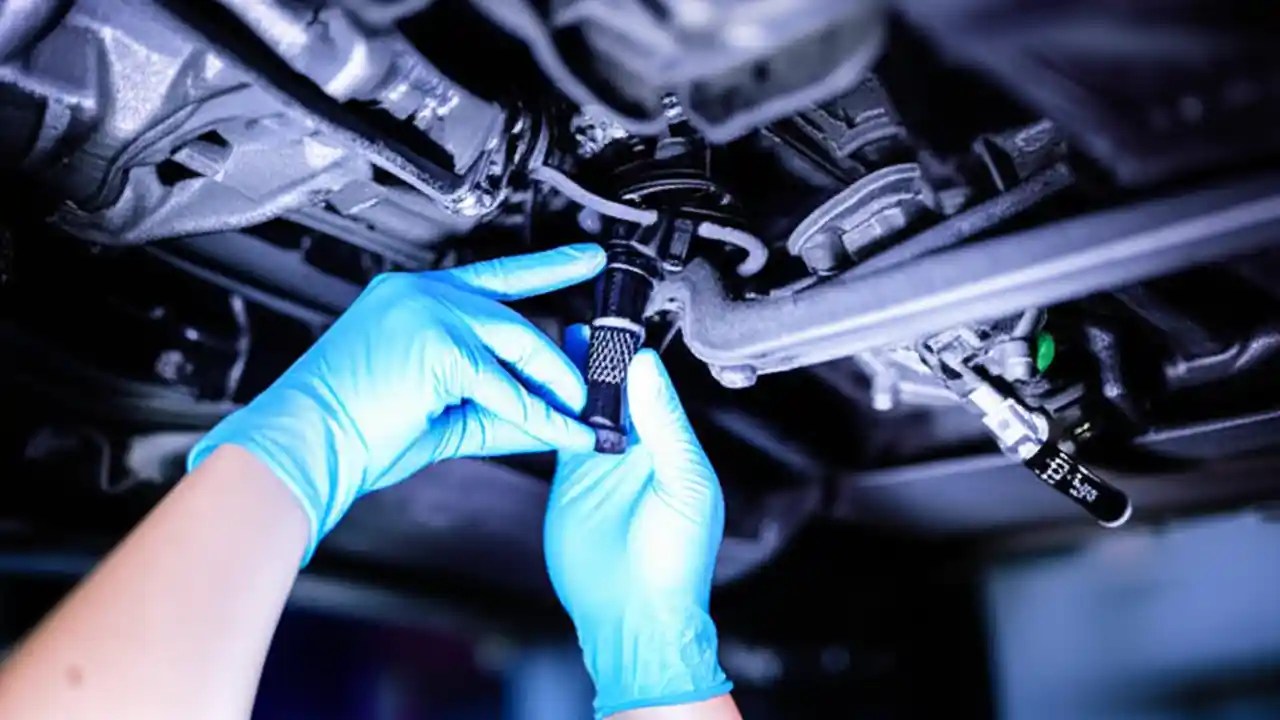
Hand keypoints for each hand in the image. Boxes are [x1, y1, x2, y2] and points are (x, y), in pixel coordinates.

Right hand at [188, 245, 604, 560]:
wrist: (303, 443)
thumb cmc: (353, 427)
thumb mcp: (438, 409)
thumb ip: (496, 405)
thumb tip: (552, 415)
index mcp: (414, 296)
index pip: (496, 276)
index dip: (548, 267)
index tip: (586, 258)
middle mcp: (422, 294)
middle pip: (514, 316)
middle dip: (561, 357)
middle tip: (595, 383)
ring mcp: (429, 314)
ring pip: (518, 343)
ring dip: (557, 385)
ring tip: (581, 413)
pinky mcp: (440, 348)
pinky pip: (506, 387)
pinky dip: (542, 417)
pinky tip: (565, 433)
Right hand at [545, 326, 731, 717]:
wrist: (635, 614)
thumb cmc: (676, 559)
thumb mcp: (683, 481)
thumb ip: (664, 422)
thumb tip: (648, 366)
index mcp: (672, 443)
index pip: (650, 385)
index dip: (631, 354)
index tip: (615, 323)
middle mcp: (636, 447)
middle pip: (613, 388)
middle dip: (597, 357)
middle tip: (578, 323)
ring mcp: (600, 461)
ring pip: (583, 404)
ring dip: (570, 375)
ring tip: (553, 340)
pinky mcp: (568, 479)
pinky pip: (558, 432)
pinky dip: (548, 407)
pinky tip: (537, 382)